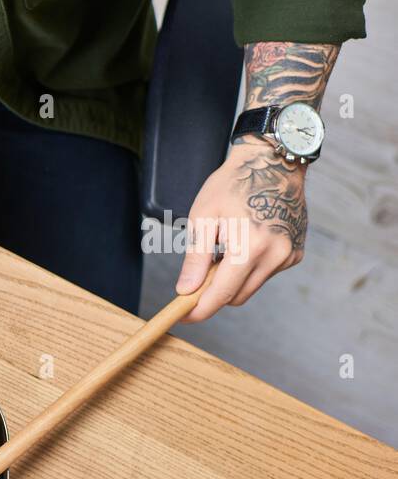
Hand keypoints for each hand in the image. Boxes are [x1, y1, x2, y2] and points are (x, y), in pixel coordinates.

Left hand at [175, 141, 307, 321]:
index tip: (182, 315)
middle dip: (214, 292)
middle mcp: (276, 255)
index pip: (221, 295)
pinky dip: (250, 268)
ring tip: (225, 248)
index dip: (199, 309)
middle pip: (237, 296)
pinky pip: (266, 274)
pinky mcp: (296, 253)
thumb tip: (186, 291)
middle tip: (200, 271)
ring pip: (251, 286)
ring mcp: (289, 255)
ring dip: (233, 279)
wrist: (272, 162)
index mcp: (250, 247)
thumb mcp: (203, 218)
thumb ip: (195, 259)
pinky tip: (245, 243)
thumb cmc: (233, 185)